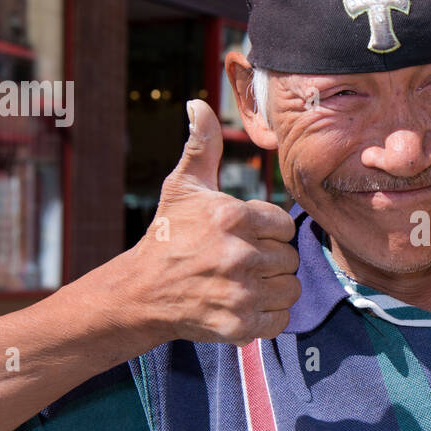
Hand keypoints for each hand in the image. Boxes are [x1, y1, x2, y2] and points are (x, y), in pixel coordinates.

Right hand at [124, 100, 300, 345]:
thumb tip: (199, 104)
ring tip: (242, 282)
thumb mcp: (184, 187)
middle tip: (238, 261)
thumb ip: (202, 145)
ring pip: (290, 290)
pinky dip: (267, 317)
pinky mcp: (239, 325)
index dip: (267, 232)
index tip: (243, 236)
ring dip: (272, 289)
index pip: (284, 227)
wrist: (141, 293)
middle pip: (289, 259)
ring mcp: (239, 293)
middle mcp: (238, 256)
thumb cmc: (168, 236)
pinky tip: (242, 305)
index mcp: (232, 217)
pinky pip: (281, 320)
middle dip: (269, 260)